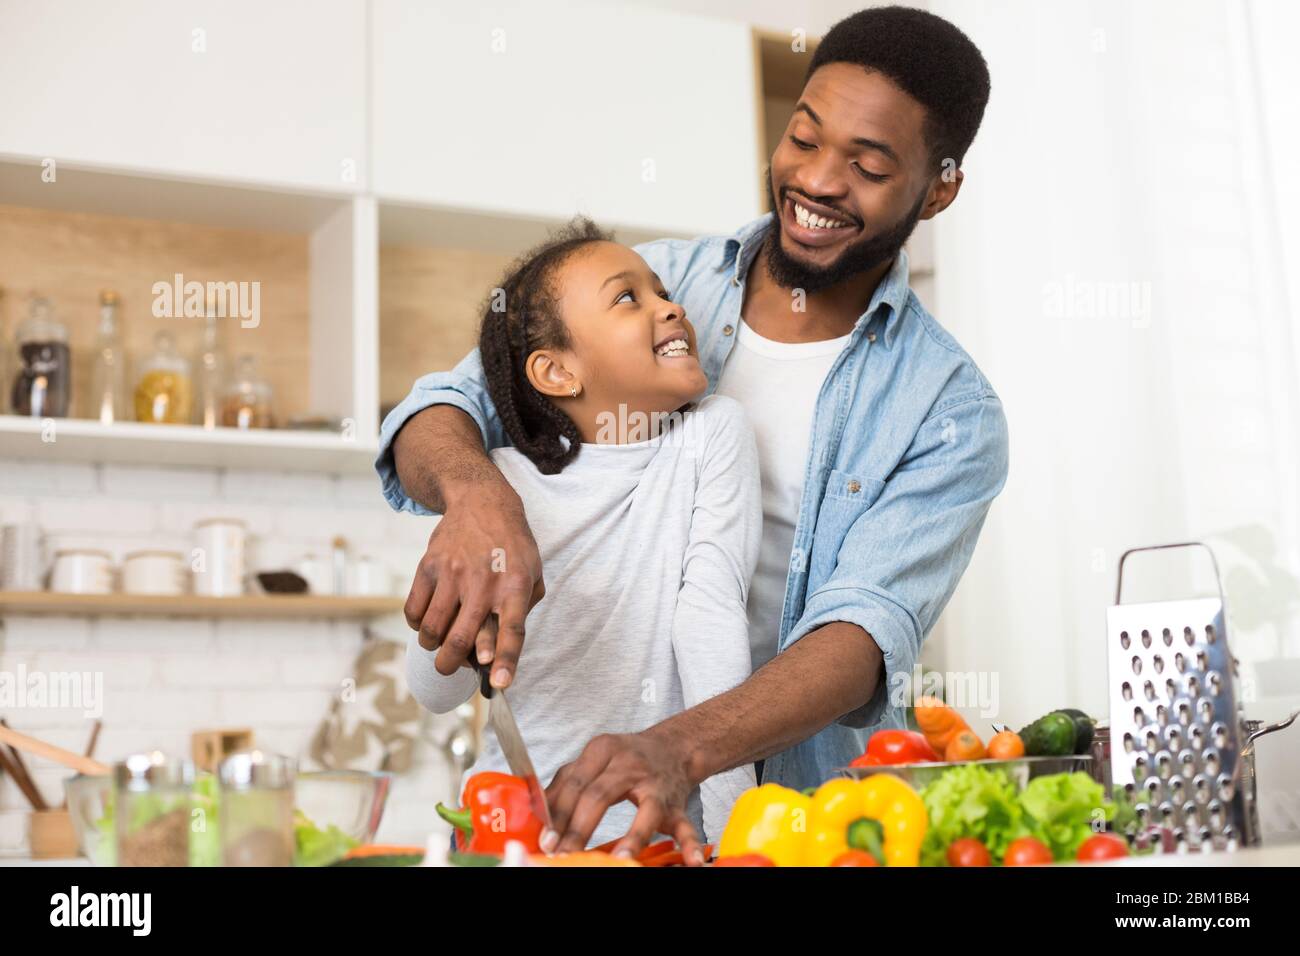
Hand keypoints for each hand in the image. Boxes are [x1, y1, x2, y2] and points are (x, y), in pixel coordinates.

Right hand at [404, 482, 543, 688]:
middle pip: (460, 638)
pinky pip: (413, 611)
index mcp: (514, 586)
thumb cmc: (512, 546)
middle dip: (452, 665)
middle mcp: (483, 582)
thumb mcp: (532, 574)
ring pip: (431, 630)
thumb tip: (498, 651)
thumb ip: (520, 611)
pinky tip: (427, 621)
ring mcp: (452, 574)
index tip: (498, 684)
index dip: (505, 660)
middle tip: (451, 668)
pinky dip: (417, 626)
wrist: (482, 503)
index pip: (512, 630)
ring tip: (441, 642)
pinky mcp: (428, 567)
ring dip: (434, 646)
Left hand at [544, 727, 706, 864]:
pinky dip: (689, 844)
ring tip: (618, 860)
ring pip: (646, 811)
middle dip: (579, 829)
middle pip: (600, 795)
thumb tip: (536, 812)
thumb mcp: (593, 761)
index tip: (545, 840)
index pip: (574, 782)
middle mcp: (630, 765)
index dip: (557, 813)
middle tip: (563, 855)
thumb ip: (565, 783)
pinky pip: (684, 825)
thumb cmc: (625, 759)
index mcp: (603, 750)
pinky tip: (691, 862)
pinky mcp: (677, 803)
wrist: (674, 747)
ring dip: (633, 837)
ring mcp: (656, 785)